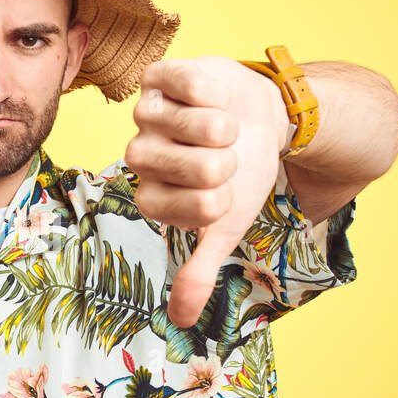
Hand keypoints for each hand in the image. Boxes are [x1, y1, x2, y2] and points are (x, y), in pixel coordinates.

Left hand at [125, 55, 286, 327]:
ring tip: (223, 124)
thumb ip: (199, 271)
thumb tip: (181, 320)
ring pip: (200, 126)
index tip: (224, 190)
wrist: (258, 120)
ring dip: (227, 126)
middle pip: (202, 169)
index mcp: (151, 196)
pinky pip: (191, 85)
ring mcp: (146, 114)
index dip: (227, 197)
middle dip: (231, 161)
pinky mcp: (159, 76)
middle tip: (225, 154)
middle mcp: (139, 156)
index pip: (201, 208)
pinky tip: (214, 97)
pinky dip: (216, 92)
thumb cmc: (240, 174)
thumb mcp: (225, 226)